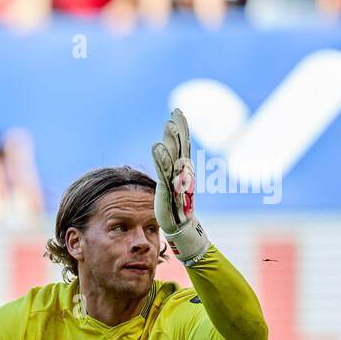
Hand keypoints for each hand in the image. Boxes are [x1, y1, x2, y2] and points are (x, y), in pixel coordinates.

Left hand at [151, 107, 208, 263]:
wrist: (180, 227)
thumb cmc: (175, 205)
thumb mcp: (172, 182)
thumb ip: (170, 167)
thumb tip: (168, 155)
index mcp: (183, 168)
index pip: (183, 144)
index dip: (181, 128)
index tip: (178, 112)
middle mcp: (183, 172)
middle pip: (181, 147)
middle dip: (179, 129)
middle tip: (176, 112)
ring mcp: (177, 181)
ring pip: (175, 157)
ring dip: (172, 141)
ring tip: (169, 125)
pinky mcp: (168, 190)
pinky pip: (165, 172)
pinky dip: (162, 160)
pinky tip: (157, 148)